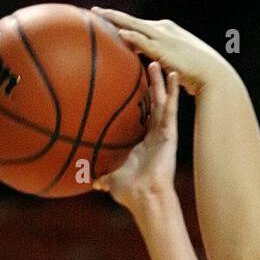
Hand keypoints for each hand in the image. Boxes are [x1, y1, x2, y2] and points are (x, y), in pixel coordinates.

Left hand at [90, 9, 229, 95]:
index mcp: (164, 31)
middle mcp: (162, 29)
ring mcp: (163, 38)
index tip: (104, 17)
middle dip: (112, 15)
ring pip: (133, 25)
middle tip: (93, 10)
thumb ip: (161, 61)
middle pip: (131, 20)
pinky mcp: (165, 50)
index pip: (138, 24)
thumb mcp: (176, 63)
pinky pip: (144, 41)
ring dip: (115, 19)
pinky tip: (119, 35)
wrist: (213, 74)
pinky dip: (132, 37)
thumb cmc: (197, 73)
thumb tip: (152, 67)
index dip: (120, 20)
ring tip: (98, 15)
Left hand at [93, 63, 178, 209]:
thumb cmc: (128, 191)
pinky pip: (171, 108)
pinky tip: (173, 75)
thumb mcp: (108, 177)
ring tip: (156, 62)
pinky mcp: (170, 133)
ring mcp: (162, 133)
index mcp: (140, 143)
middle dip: (147, 84)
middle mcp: (152, 135)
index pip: (138, 116)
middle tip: (141, 64)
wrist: (145, 197)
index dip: (134, 100)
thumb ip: (99, 174)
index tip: (127, 82)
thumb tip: (86, 178)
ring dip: (160, 82)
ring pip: (161, 101)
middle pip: (150, 103)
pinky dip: (172, 92)